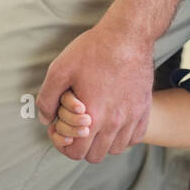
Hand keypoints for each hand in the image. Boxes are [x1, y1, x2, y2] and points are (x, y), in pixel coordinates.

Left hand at [36, 21, 154, 162]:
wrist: (127, 34)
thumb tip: (46, 119)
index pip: (76, 153)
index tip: (61, 128)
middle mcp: (115, 122)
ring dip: (103, 143)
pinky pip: (135, 138)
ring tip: (95, 124)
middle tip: (76, 126)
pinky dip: (124, 136)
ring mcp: (132, 116)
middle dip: (81, 146)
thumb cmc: (93, 49)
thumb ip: (47, 98)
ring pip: (116, 149)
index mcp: (93, 116)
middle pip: (95, 155)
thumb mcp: (60, 68)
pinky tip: (115, 122)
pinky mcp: (144, 108)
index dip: (63, 144)